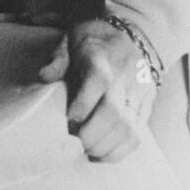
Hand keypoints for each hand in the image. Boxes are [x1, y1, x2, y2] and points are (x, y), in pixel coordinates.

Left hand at [38, 18, 155, 161]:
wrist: (133, 34)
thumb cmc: (93, 40)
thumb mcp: (70, 39)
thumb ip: (57, 58)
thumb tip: (44, 77)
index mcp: (101, 57)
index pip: (97, 81)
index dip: (83, 104)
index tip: (68, 119)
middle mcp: (123, 77)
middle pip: (113, 111)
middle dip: (92, 133)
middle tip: (74, 142)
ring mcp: (138, 93)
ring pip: (128, 126)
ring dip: (106, 145)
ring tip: (87, 151)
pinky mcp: (146, 105)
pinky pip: (139, 133)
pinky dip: (121, 149)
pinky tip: (103, 154)